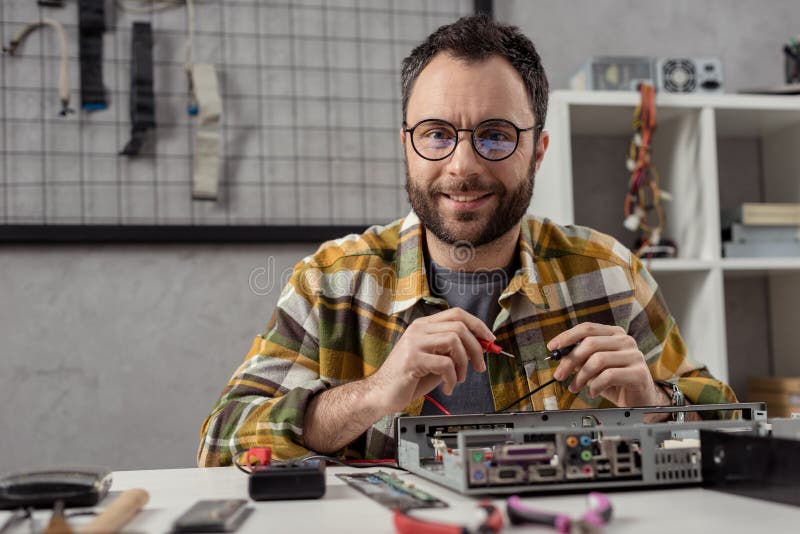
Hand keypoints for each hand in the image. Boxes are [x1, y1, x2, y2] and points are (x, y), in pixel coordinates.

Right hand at [366, 308, 492, 413]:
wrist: (382, 393)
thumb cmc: (409, 378)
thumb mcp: (435, 359)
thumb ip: (453, 350)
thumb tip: (482, 346)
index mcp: (424, 326)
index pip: (457, 314)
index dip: (478, 325)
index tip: (490, 340)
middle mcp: (418, 329)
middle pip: (459, 326)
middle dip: (476, 348)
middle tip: (479, 366)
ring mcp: (414, 343)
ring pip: (454, 341)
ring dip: (464, 364)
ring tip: (458, 379)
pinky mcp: (412, 359)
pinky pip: (445, 364)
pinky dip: (453, 379)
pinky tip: (447, 388)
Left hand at [548, 322, 660, 406]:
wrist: (640, 400)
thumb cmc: (616, 381)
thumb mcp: (594, 367)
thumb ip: (580, 358)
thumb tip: (559, 355)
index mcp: (614, 334)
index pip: (587, 328)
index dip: (567, 336)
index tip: (552, 347)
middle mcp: (625, 340)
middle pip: (590, 343)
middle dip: (570, 360)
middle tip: (559, 375)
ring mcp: (634, 355)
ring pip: (598, 360)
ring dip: (581, 376)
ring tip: (575, 387)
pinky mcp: (639, 373)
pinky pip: (609, 375)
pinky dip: (595, 386)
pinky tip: (592, 392)